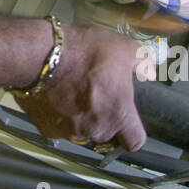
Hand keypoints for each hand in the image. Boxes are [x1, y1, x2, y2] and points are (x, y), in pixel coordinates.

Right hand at [15, 27, 148, 149]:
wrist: (40, 56)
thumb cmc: (85, 52)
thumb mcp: (123, 46)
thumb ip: (142, 61)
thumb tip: (148, 72)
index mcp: (118, 115)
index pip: (134, 142)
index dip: (132, 132)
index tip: (125, 119)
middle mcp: (96, 130)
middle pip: (105, 135)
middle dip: (103, 119)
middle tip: (95, 96)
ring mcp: (70, 132)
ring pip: (81, 131)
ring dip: (80, 118)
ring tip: (71, 93)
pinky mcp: (47, 130)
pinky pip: (58, 127)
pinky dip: (58, 116)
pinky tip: (54, 97)